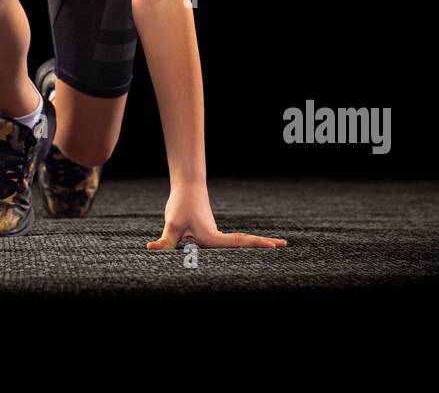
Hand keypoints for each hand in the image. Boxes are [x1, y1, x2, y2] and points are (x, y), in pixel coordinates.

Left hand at [147, 181, 287, 249]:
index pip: (238, 244)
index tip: (276, 246)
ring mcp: (214, 237)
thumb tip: (152, 250)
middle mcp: (216, 238)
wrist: (186, 187)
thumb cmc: (182, 204)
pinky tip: (248, 250)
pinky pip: (224, 246)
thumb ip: (166, 242)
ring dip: (253, 246)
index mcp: (212, 238)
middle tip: (285, 245)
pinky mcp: (209, 236)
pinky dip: (238, 247)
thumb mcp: (173, 224)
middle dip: (262, 246)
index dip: (257, 245)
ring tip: (276, 246)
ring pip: (233, 246)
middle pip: (242, 246)